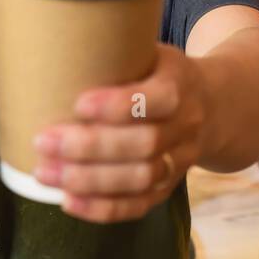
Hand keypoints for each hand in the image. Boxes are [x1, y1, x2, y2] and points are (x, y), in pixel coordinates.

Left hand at [31, 43, 207, 222]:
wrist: (214, 106)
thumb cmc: (160, 72)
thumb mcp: (150, 50)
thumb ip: (115, 51)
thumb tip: (54, 49)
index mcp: (180, 84)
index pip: (156, 99)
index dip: (119, 105)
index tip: (78, 103)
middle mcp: (185, 126)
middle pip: (144, 145)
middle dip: (90, 147)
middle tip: (43, 142)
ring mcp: (181, 160)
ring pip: (141, 179)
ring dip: (89, 180)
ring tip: (46, 173)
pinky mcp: (169, 187)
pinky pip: (140, 205)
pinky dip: (103, 208)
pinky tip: (69, 201)